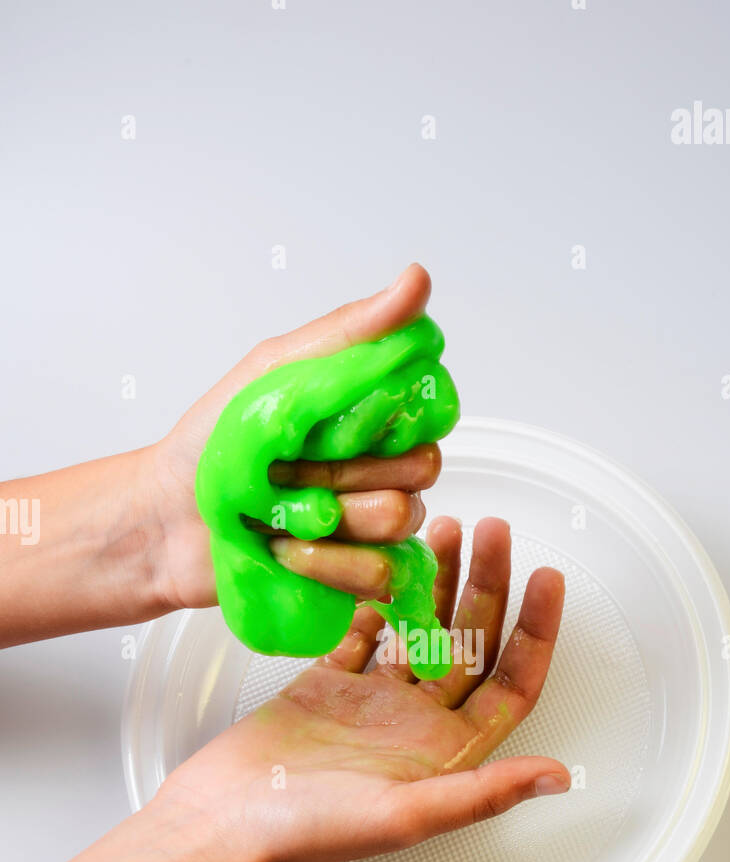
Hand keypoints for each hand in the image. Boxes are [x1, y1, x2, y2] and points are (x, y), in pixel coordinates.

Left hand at [144, 263, 440, 611]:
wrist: (166, 519)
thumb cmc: (214, 444)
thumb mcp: (277, 371)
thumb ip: (352, 333)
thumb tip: (416, 281)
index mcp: (371, 418)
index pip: (430, 411)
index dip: (387, 416)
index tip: (335, 418)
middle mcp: (382, 471)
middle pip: (421, 467)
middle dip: (346, 466)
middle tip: (290, 466)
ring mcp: (373, 528)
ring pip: (400, 518)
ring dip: (330, 515)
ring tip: (280, 512)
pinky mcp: (358, 578)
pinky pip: (380, 573)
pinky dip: (326, 563)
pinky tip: (287, 551)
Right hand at [159, 517, 569, 861]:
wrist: (222, 823)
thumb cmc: (309, 831)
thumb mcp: (406, 815)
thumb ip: (484, 793)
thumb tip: (559, 778)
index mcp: (447, 754)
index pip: (511, 683)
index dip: (536, 631)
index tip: (546, 576)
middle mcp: (418, 725)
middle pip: (471, 643)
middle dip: (487, 585)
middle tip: (493, 530)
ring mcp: (374, 703)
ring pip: (420, 628)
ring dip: (438, 581)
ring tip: (446, 527)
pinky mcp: (328, 685)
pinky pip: (365, 629)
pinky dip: (377, 594)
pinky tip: (387, 558)